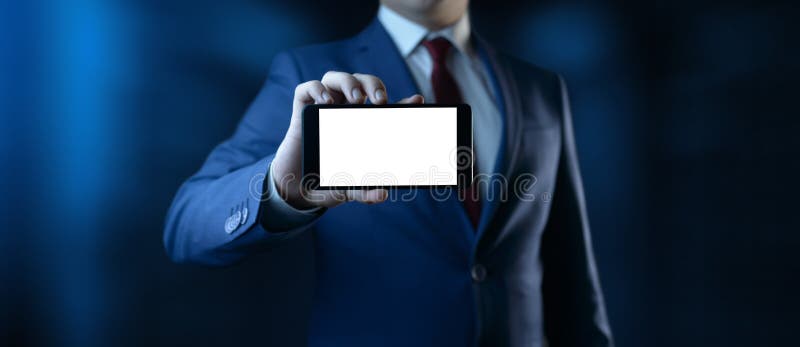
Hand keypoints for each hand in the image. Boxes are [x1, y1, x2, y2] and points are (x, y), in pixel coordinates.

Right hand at [271, 71, 424, 208]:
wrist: (295, 190)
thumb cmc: (325, 182)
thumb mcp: (349, 188)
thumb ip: (365, 191)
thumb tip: (383, 194)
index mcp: (359, 123)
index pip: (383, 106)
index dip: (402, 100)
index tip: (417, 101)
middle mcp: (342, 110)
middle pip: (361, 82)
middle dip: (372, 84)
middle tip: (379, 100)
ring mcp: (321, 109)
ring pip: (335, 77)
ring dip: (349, 82)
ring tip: (356, 99)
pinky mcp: (300, 112)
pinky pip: (306, 89)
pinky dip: (316, 89)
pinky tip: (326, 102)